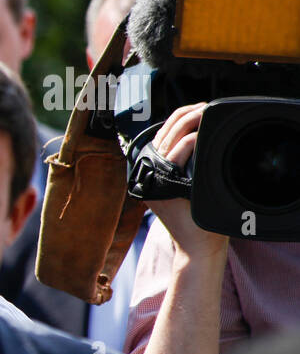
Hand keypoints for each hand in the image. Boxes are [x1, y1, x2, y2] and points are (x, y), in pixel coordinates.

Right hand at [142, 102, 228, 263]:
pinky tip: (200, 134)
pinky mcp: (163, 186)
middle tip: (204, 107)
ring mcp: (154, 180)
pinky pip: (175, 156)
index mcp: (154, 170)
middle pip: (162, 133)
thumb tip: (199, 138)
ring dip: (187, 122)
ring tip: (204, 113)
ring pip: (167, 141)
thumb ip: (188, 165)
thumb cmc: (199, 218)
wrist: (197, 246)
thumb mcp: (191, 185)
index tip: (197, 108)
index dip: (178, 117)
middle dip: (184, 114)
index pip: (161, 135)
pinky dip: (188, 142)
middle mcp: (149, 174)